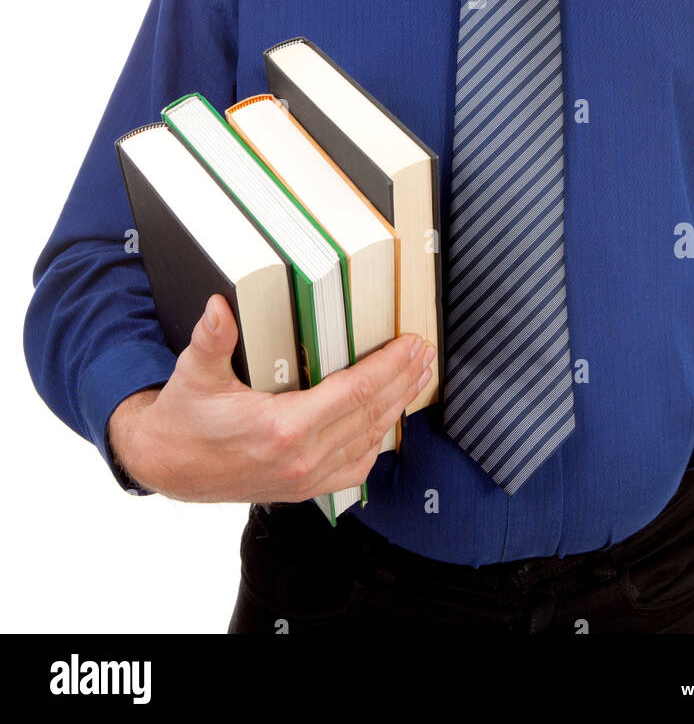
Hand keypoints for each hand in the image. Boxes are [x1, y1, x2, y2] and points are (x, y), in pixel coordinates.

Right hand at [107, 293, 434, 502]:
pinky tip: (386, 423)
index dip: (389, 366)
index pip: (355, 393)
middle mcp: (300, 459)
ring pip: (368, 441)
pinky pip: (352, 469)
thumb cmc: (183, 418)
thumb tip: (218, 308)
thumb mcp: (194, 372)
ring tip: (417, 378)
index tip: (410, 344)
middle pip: (372, 415)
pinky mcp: (301, 488)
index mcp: (282, 429)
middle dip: (404, 380)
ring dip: (397, 407)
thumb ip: (211, 339)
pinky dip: (375, 443)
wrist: (165, 465)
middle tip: (425, 353)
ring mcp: (304, 478)